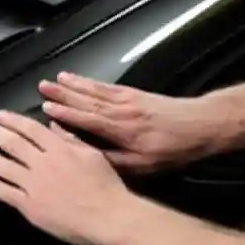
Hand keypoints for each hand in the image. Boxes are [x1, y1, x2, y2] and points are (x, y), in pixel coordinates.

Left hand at [0, 110, 138, 244]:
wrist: (108, 218)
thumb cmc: (106, 187)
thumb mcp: (93, 156)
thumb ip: (70, 140)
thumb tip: (53, 126)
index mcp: (60, 149)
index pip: (31, 130)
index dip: (13, 121)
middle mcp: (43, 164)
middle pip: (12, 144)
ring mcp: (34, 186)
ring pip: (3, 166)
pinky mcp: (29, 206)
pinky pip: (5, 192)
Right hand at [37, 72, 227, 172]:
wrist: (202, 126)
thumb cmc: (173, 150)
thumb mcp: (143, 165)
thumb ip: (113, 160)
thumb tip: (87, 156)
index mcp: (121, 130)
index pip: (87, 119)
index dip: (65, 114)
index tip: (45, 107)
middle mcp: (121, 111)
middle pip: (86, 100)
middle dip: (63, 93)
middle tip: (42, 87)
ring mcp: (128, 100)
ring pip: (95, 91)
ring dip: (73, 85)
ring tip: (55, 79)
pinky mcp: (135, 94)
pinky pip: (107, 87)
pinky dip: (91, 82)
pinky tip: (80, 79)